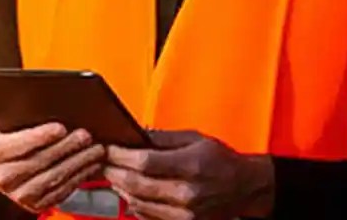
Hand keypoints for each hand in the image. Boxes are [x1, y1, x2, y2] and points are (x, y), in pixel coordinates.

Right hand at [0, 122, 107, 214]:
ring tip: (94, 149)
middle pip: (38, 162)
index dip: (40, 136)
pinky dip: (79, 177)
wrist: (5, 163)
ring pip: (53, 178)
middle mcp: (2, 177)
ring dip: (77, 163)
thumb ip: (24, 115)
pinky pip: (61, 192)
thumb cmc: (11, 135)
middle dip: (65, 148)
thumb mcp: (9, 121)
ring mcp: (19, 194)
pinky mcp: (36, 205)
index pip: (17, 144)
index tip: (60, 127)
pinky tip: (90, 164)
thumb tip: (49, 101)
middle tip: (85, 135)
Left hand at [103, 130, 273, 219]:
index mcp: (190, 165)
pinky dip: (134, 203)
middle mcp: (187, 193)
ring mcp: (185, 213)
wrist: (245, 188)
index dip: (119, 155)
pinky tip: (130, 191)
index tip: (106, 147)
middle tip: (101, 161)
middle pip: (136, 184)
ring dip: (120, 188)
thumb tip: (132, 133)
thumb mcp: (194, 138)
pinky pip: (147, 216)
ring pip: (137, 203)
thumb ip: (162, 138)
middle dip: (112, 172)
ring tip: (113, 175)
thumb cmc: (220, 160)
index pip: (144, 162)